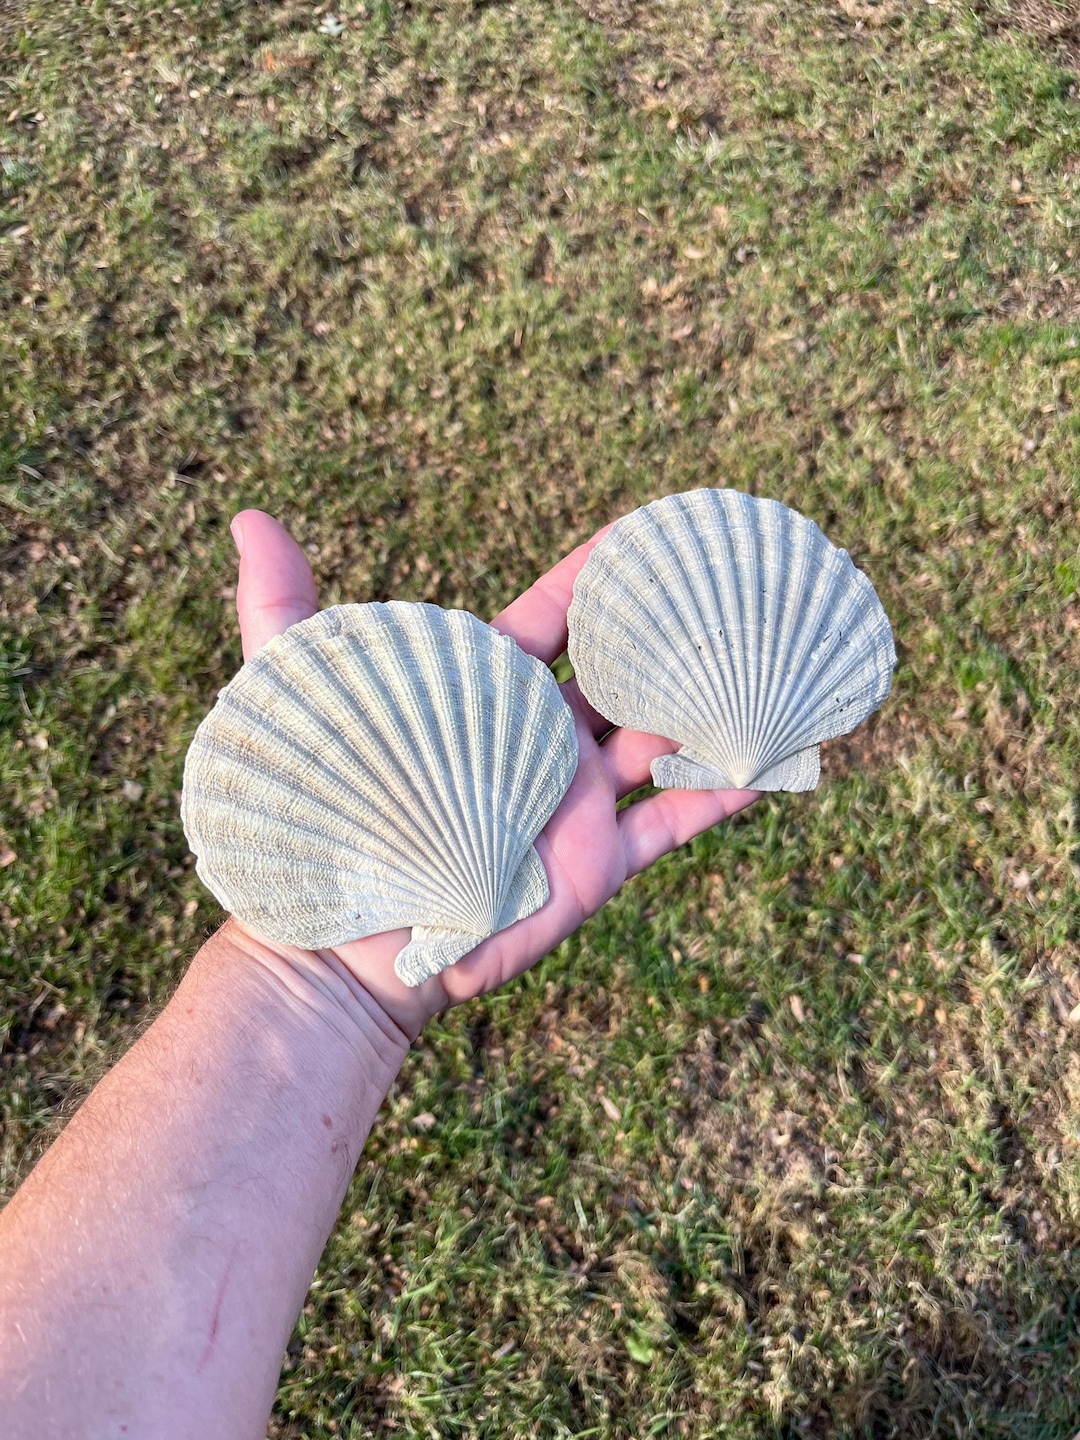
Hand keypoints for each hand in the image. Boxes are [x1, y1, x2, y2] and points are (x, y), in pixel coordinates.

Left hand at [227, 509, 758, 1039]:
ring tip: (770, 663)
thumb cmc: (320, 826)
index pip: (556, 618)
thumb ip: (284, 615)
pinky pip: (673, 823)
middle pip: (624, 673)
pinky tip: (767, 761)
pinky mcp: (595, 865)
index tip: (651, 533)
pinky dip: (719, 794)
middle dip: (675, 633)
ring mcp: (573, 803)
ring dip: (712, 704)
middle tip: (731, 586)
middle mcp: (537, 742)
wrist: (345, 953)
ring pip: (662, 740)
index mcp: (484, 697)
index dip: (600, 575)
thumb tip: (249, 519)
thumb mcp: (300, 708)